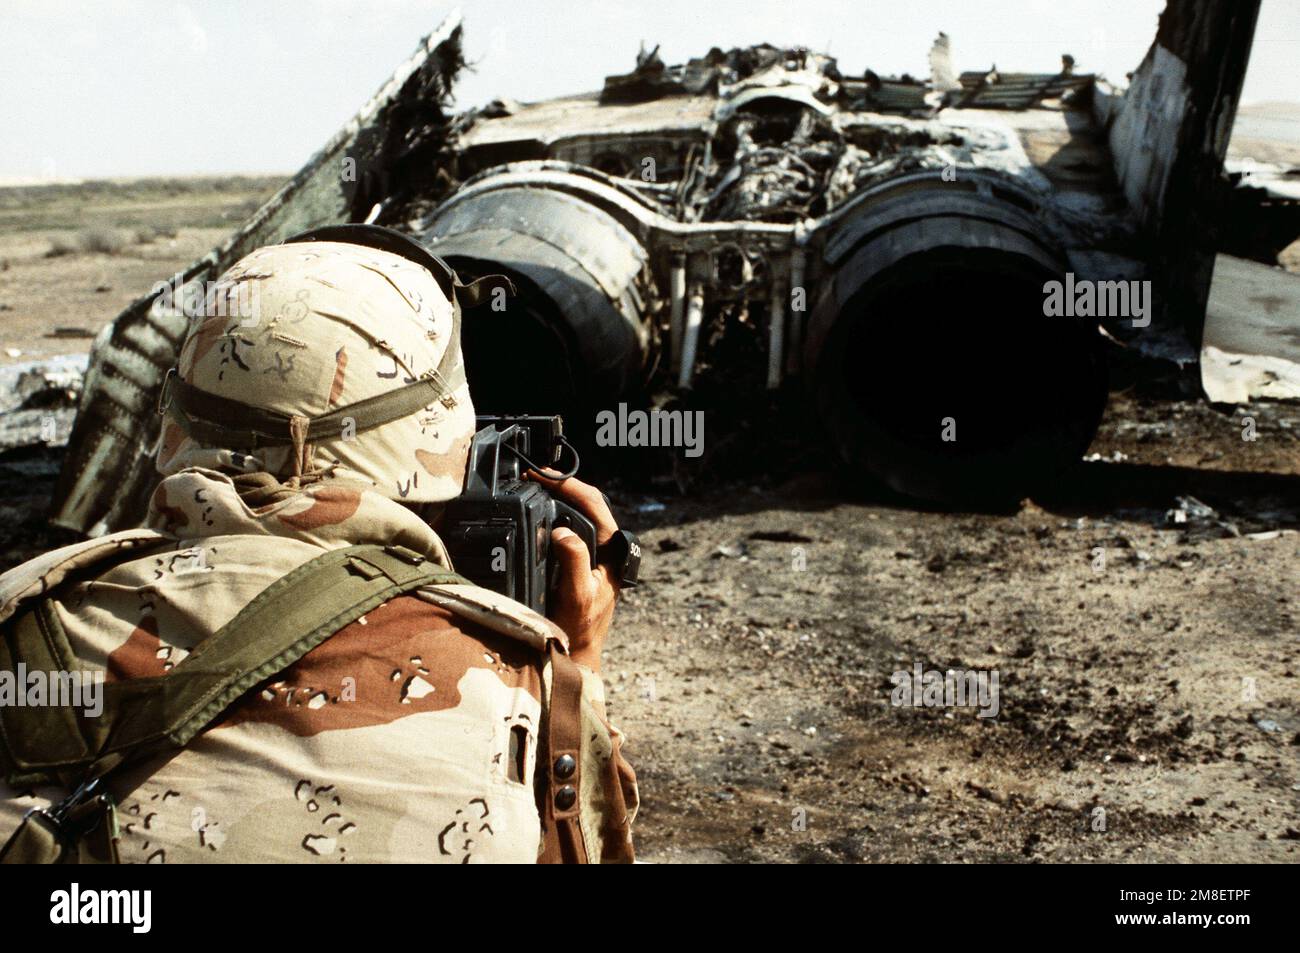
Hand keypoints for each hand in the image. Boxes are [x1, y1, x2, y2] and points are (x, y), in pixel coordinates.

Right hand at [526, 470, 619, 671]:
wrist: (576, 653)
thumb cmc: (580, 628)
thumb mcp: (578, 594)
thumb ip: (574, 561)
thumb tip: (562, 532)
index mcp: (611, 550)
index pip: (594, 503)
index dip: (569, 484)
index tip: (543, 475)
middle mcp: (605, 547)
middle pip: (586, 502)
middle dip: (561, 484)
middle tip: (533, 475)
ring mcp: (593, 553)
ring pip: (578, 513)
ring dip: (557, 497)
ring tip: (534, 486)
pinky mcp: (580, 560)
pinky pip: (568, 528)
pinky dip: (552, 515)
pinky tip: (537, 511)